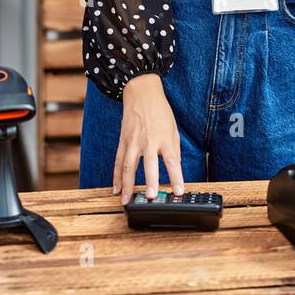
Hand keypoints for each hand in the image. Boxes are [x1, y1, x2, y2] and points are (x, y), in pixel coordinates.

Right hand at [116, 74, 185, 204]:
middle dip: (150, 182)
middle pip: (149, 165)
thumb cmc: (160, 112)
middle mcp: (148, 141)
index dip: (176, 177)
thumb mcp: (173, 128)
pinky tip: (116, 188)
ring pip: (128, 166)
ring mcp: (133, 142)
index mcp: (164, 138)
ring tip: (126, 200)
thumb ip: (173, 149)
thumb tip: (174, 168)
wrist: (141, 94)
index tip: (179, 191)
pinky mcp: (123, 141)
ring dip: (127, 185)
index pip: (172, 161)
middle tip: (150, 197)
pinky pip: (118, 161)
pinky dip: (116, 176)